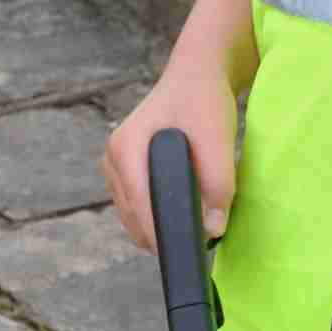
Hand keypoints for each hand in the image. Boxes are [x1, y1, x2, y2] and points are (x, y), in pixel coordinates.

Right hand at [105, 69, 239, 253]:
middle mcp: (112, 158)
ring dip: (158, 227)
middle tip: (197, 247)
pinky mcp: (125, 171)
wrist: (198, 75)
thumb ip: (218, 184)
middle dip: (162, 234)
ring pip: (133, 216)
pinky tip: (180, 216)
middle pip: (133, 217)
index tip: (185, 255)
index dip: (162, 235)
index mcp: (125, 148)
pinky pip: (137, 207)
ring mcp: (114, 165)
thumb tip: (213, 229)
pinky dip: (155, 216)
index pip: (140, 207)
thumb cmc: (205, 102)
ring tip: (193, 231)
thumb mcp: (218, 139)